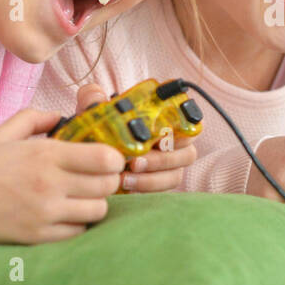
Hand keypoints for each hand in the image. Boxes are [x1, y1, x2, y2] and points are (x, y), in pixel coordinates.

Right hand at [0, 106, 125, 247]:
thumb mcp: (1, 133)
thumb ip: (35, 119)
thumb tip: (60, 117)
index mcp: (45, 154)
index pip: (106, 158)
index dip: (113, 157)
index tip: (107, 157)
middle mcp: (50, 184)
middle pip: (108, 186)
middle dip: (108, 180)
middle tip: (95, 177)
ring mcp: (45, 213)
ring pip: (98, 211)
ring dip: (94, 203)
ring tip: (80, 197)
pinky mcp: (37, 236)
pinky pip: (78, 231)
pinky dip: (77, 223)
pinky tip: (64, 214)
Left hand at [75, 83, 197, 192]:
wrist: (94, 156)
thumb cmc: (103, 130)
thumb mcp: (96, 113)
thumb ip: (94, 98)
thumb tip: (95, 94)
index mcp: (168, 122)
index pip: (190, 124)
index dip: (182, 131)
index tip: (160, 135)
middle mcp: (176, 145)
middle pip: (187, 154)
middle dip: (162, 160)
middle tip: (135, 162)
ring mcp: (170, 168)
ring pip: (175, 175)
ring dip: (152, 178)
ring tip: (126, 177)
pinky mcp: (160, 185)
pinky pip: (163, 190)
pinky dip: (146, 189)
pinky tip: (127, 185)